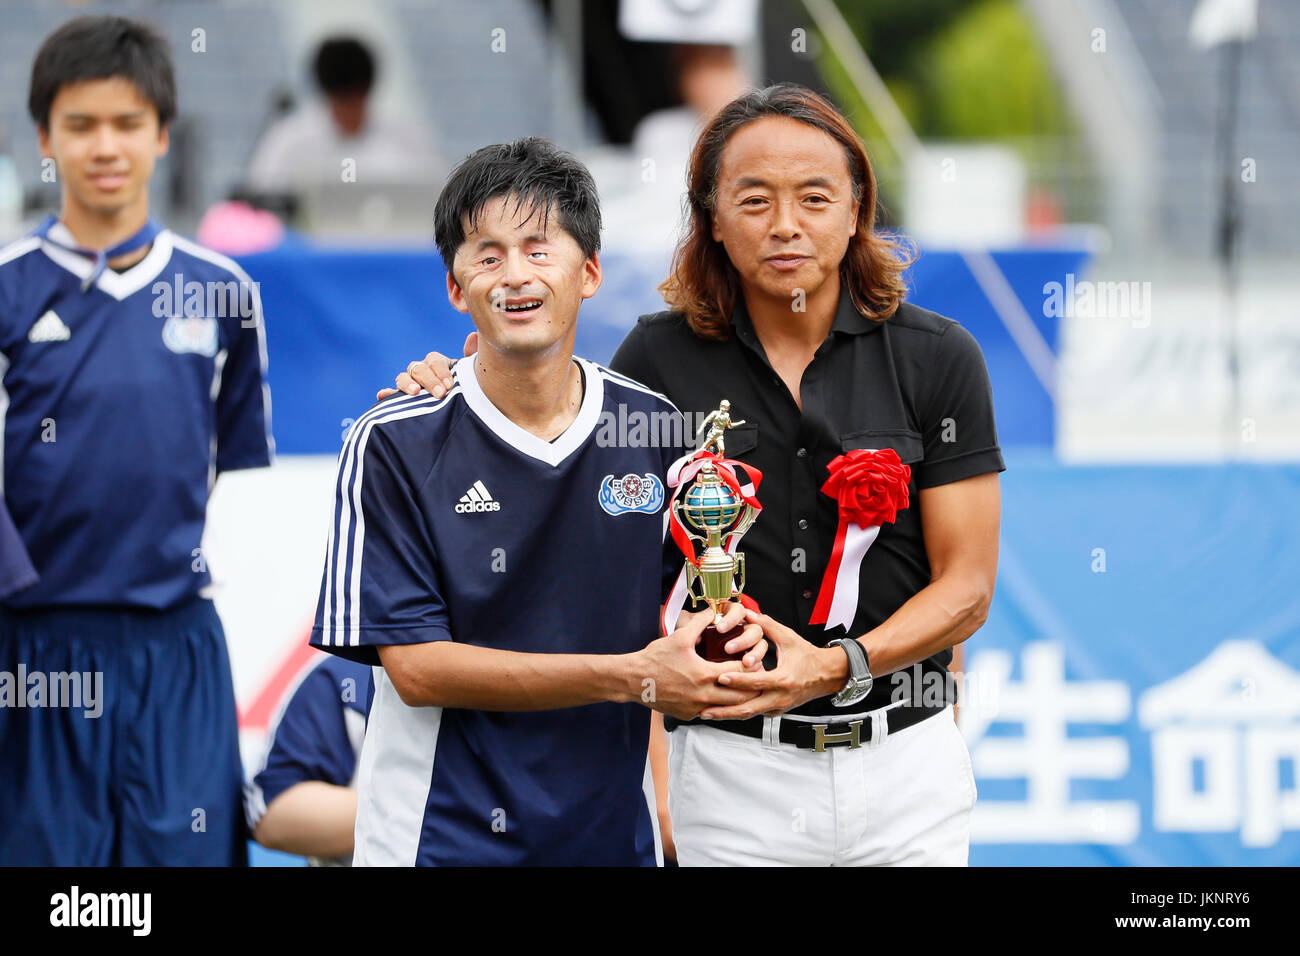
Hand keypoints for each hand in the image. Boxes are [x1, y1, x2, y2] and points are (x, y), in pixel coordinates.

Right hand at [376, 331, 478, 400]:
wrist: (458, 409)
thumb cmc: (464, 389)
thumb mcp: (469, 375)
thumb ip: (470, 358)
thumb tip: (473, 336)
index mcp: (436, 364)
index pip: (434, 361)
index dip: (441, 372)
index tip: (450, 385)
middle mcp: (421, 371)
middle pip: (418, 369)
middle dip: (429, 380)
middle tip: (440, 394)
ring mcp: (409, 384)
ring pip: (402, 378)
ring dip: (407, 384)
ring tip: (416, 392)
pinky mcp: (400, 399)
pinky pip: (390, 394)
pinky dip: (386, 394)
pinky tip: (383, 396)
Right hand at [633, 613, 759, 720]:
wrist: (634, 680)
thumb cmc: (655, 659)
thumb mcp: (679, 637)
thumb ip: (699, 622)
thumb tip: (712, 612)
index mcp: (704, 675)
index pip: (740, 672)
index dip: (751, 665)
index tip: (754, 660)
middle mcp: (703, 695)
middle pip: (740, 696)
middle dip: (751, 687)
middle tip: (756, 678)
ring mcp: (696, 708)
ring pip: (727, 709)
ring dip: (737, 700)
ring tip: (743, 690)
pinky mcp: (688, 715)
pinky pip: (711, 713)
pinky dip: (719, 706)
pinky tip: (721, 697)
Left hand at [676, 601, 766, 670]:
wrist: (693, 671)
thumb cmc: (691, 648)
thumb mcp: (686, 634)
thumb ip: (688, 623)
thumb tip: (692, 621)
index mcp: (730, 618)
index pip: (738, 611)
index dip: (732, 618)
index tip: (719, 629)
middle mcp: (743, 630)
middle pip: (754, 629)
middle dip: (744, 639)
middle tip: (728, 649)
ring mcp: (751, 647)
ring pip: (761, 645)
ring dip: (755, 653)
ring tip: (745, 662)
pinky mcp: (754, 662)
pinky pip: (762, 663)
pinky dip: (758, 667)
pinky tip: (749, 673)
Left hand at [701, 610, 846, 719]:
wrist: (826, 675)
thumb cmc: (807, 656)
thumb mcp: (788, 638)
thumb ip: (767, 625)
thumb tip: (748, 613)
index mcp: (784, 679)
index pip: (756, 681)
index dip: (737, 680)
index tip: (719, 678)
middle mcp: (780, 697)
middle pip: (748, 708)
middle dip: (725, 710)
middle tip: (704, 708)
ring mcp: (778, 707)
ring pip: (750, 714)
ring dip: (728, 715)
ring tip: (707, 713)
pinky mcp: (777, 711)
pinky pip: (755, 713)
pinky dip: (739, 713)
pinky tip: (723, 711)